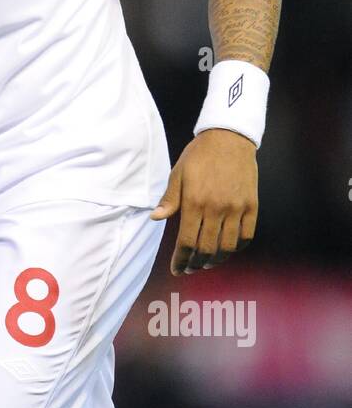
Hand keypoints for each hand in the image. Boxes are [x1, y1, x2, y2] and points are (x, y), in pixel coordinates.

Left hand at [150, 129, 257, 275]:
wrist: (229, 138)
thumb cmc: (199, 155)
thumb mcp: (178, 174)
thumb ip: (169, 199)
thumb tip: (155, 218)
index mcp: (194, 202)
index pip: (186, 242)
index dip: (180, 260)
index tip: (176, 270)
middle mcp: (216, 208)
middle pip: (206, 249)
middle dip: (196, 264)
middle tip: (190, 268)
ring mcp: (236, 208)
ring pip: (227, 247)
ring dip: (216, 260)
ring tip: (207, 262)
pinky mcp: (251, 205)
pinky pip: (246, 235)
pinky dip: (237, 247)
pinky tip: (227, 248)